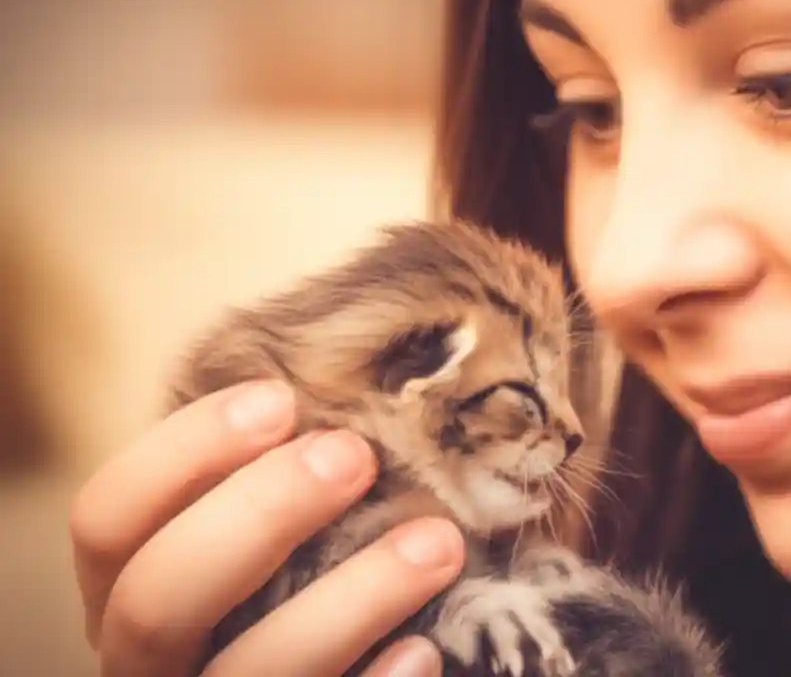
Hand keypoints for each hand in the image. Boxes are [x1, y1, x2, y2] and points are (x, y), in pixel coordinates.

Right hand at [69, 379, 464, 675]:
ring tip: (438, 542)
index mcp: (126, 591)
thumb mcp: (267, 531)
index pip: (105, 518)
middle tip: (354, 455)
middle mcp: (147, 662)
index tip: (280, 397)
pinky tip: (424, 646)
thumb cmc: (307, 582)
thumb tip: (342, 389)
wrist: (336, 671)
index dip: (182, 451)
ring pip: (251, 668)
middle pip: (156, 596)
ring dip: (351, 599)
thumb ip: (276, 478)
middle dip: (259, 514)